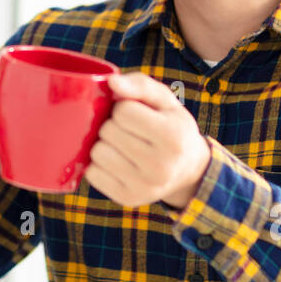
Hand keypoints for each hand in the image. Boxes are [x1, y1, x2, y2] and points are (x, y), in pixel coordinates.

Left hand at [83, 71, 211, 208]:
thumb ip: (140, 85)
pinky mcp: (128, 199)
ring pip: (97, 153)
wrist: (188, 170)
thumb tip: (111, 83)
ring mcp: (143, 186)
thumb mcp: (165, 100)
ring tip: (122, 146)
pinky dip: (99, 165)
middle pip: (108, 132)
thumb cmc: (171, 127)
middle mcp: (160, 165)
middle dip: (113, 125)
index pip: (123, 111)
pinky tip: (117, 162)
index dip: (123, 108)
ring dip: (104, 145)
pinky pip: (92, 174)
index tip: (135, 114)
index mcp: (172, 136)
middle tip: (129, 131)